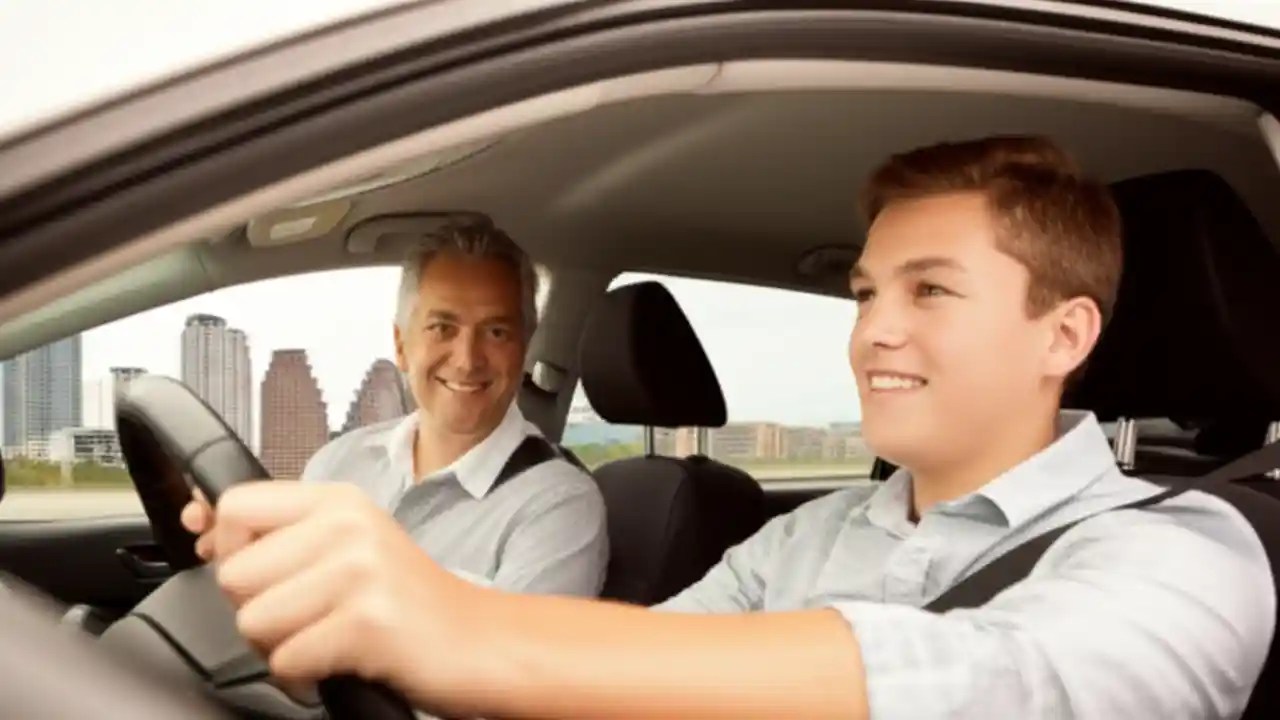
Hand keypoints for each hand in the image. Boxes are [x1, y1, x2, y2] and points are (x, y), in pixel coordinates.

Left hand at [180, 483, 489, 714]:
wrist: (480, 642)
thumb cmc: (409, 602)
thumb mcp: (349, 545)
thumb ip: (281, 534)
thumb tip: (199, 528)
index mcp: (339, 500)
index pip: (235, 506)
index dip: (227, 549)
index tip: (253, 572)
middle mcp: (348, 526)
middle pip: (234, 575)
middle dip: (258, 612)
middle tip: (310, 618)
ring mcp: (359, 572)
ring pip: (253, 621)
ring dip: (281, 648)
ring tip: (327, 639)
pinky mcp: (366, 622)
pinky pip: (287, 660)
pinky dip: (305, 676)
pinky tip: (339, 663)